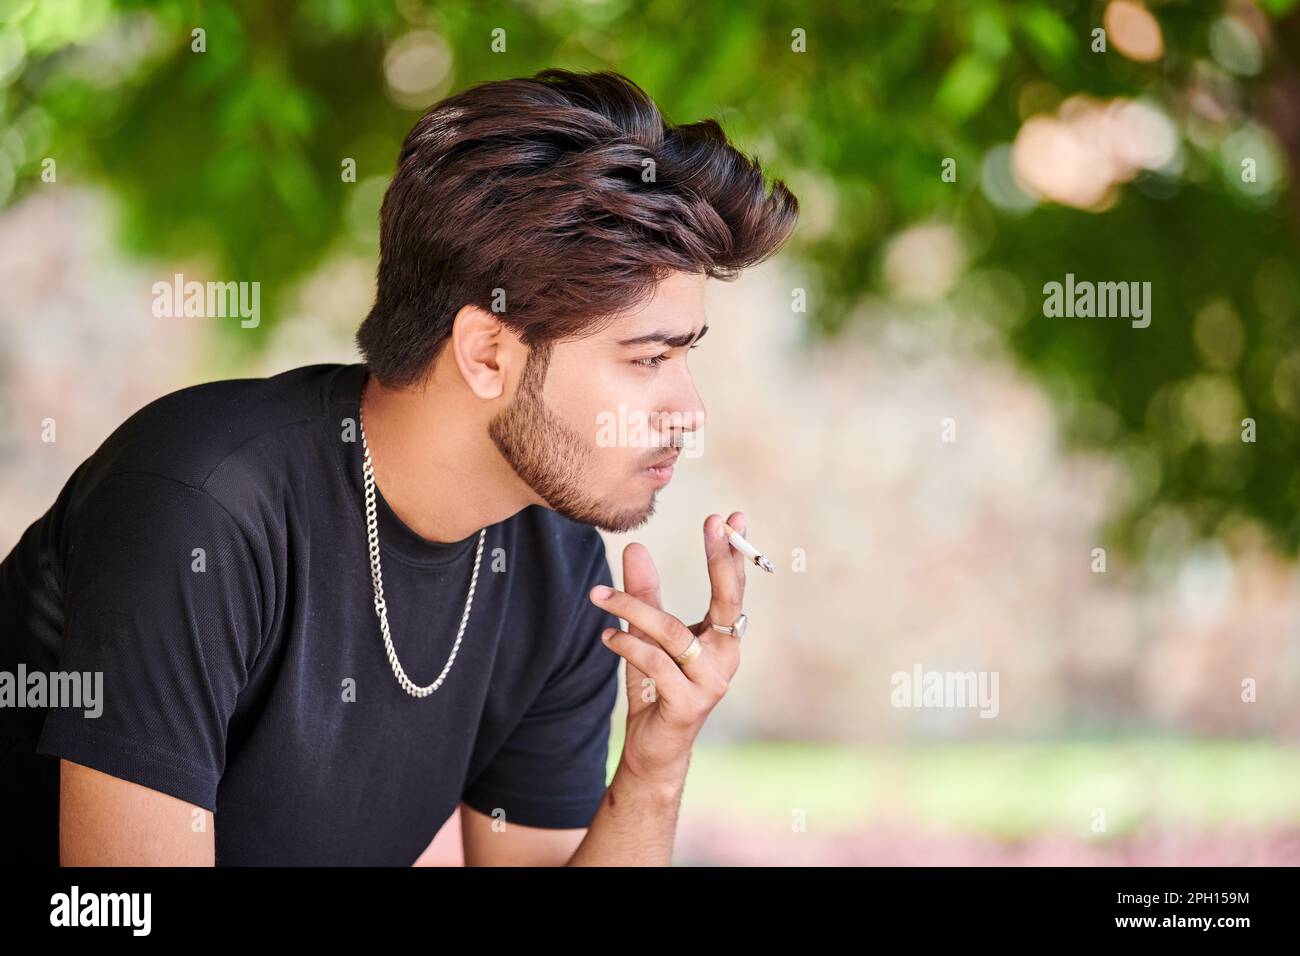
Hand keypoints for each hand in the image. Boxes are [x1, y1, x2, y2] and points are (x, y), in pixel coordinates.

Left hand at [589, 511, 747, 785]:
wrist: (653, 749)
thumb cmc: (656, 688)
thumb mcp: (648, 635)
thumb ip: (645, 594)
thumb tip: (635, 547)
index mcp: (723, 638)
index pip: (734, 588)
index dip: (733, 553)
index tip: (730, 516)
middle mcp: (726, 657)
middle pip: (727, 600)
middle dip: (721, 558)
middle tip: (712, 521)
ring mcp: (711, 682)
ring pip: (673, 632)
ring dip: (632, 609)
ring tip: (598, 596)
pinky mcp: (688, 704)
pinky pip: (655, 662)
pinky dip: (627, 645)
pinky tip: (606, 637)